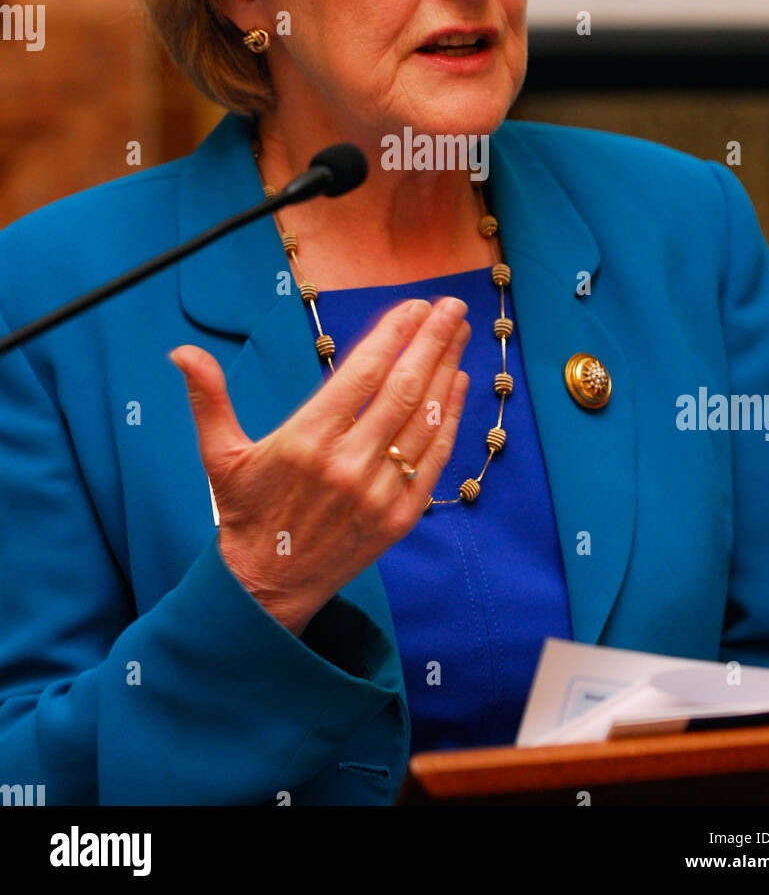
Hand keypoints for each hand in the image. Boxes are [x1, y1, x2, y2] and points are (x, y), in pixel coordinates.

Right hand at [168, 296, 469, 635]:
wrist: (267, 588)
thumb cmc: (246, 512)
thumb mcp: (219, 455)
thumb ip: (209, 398)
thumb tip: (181, 352)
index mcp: (305, 440)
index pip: (362, 373)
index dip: (393, 334)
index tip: (415, 306)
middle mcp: (347, 464)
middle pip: (402, 389)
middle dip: (432, 341)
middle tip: (452, 306)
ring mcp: (378, 493)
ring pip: (425, 420)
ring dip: (447, 370)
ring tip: (461, 333)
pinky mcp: (400, 518)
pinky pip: (435, 459)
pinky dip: (451, 418)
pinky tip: (458, 385)